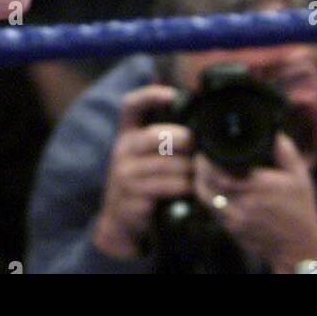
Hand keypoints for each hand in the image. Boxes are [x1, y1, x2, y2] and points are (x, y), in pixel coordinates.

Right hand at [93, 85, 193, 259]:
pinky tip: (190, 190)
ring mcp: (125, 175)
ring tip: (197, 173)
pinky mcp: (133, 197)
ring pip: (168, 165)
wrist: (119, 220)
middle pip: (156, 135)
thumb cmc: (141, 180)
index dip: (151, 95)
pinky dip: (184, 187)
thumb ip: (162, 135)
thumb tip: (192, 108)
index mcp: (127, 135)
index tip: (173, 95)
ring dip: (189, 170)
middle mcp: (123, 151)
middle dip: (184, 139)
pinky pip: (168, 187)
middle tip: (197, 147)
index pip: (131, 106)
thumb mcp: (143, 154)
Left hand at [194, 134, 316, 272]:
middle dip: (200, 167)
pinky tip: (213, 186)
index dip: (207, 160)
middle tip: (203, 155)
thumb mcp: (299, 174)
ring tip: (204, 169)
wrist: (299, 246)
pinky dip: (208, 195)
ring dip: (200, 181)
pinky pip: (211, 209)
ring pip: (205, 198)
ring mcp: (235, 219)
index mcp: (259, 187)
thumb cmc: (300, 208)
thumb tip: (271, 130)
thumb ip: (284, 150)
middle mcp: (244, 204)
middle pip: (207, 184)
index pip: (220, 172)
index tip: (207, 147)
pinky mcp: (231, 229)